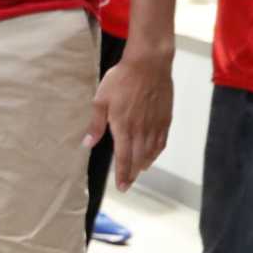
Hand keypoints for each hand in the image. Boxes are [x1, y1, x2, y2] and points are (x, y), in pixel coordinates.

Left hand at [87, 45, 173, 190]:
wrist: (148, 65)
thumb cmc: (121, 79)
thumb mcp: (100, 99)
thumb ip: (95, 124)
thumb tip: (87, 144)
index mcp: (124, 126)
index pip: (123, 157)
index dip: (122, 173)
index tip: (121, 187)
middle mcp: (141, 130)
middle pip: (138, 159)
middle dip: (132, 174)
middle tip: (127, 185)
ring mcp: (155, 125)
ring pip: (151, 152)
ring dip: (144, 164)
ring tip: (137, 172)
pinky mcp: (165, 119)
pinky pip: (162, 141)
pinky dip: (156, 152)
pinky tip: (152, 155)